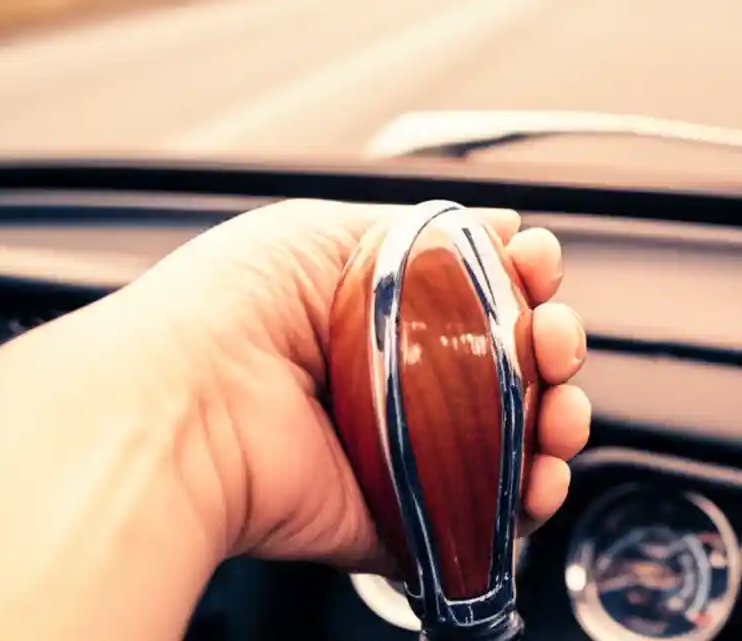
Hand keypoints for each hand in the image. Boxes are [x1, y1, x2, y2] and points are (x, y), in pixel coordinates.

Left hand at [110, 199, 589, 570]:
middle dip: (553, 346)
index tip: (539, 267)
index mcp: (379, 311)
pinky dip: (530, 501)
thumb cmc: (231, 308)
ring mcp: (403, 451)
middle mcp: (396, 381)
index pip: (483, 296)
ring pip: (513, 441)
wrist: (184, 402)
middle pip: (511, 367)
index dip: (526, 280)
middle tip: (553, 338)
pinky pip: (486, 516)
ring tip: (557, 411)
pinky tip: (542, 476)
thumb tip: (496, 224)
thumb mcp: (325, 228)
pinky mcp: (404, 517)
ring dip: (556, 421)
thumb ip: (419, 229)